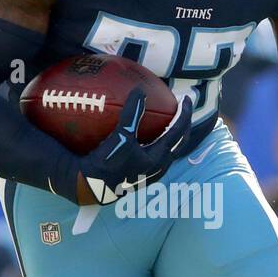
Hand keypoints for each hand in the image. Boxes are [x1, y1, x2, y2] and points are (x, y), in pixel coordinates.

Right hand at [77, 88, 194, 205]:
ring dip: (174, 136)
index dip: (184, 113)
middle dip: (184, 125)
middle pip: (180, 142)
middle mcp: (159, 167)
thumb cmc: (107, 162)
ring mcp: (152, 174)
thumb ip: (132, 113)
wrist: (91, 186)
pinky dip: (161, 144)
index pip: (179, 131)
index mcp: (158, 156)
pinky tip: (150, 139)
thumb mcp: (121, 136)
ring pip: (171, 152)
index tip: (186, 98)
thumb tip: (139, 91)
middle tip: (183, 109)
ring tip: (171, 123)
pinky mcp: (142, 177)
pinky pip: (159, 157)